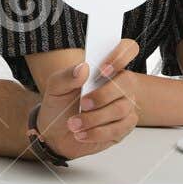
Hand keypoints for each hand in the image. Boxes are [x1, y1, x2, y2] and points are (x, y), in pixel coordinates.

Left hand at [37, 38, 139, 158]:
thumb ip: (66, 76)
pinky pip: (118, 129)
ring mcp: (125, 105)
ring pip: (120, 109)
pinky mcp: (124, 126)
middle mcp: (120, 83)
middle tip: (83, 104)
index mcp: (106, 67)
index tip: (102, 69)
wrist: (56, 133)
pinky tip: (82, 134)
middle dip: (103, 95)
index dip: (120, 55)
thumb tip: (82, 68)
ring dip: (93, 118)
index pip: (127, 49)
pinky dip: (96, 133)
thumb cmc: (60, 105)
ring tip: (73, 124)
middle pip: (127, 82)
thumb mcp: (55, 87)